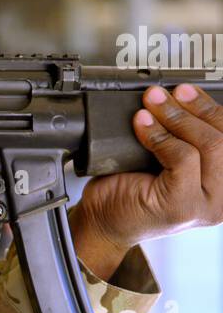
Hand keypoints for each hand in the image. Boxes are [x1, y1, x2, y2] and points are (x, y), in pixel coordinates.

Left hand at [71, 84, 222, 278]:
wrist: (101, 222)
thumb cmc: (129, 192)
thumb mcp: (165, 161)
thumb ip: (185, 140)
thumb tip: (182, 99)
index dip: (209, 108)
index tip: (187, 90)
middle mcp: (222, 197)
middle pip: (222, 138)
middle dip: (191, 108)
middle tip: (162, 95)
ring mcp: (205, 204)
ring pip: (206, 145)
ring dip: (175, 117)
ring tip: (151, 105)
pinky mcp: (182, 205)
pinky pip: (182, 157)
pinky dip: (160, 136)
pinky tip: (142, 125)